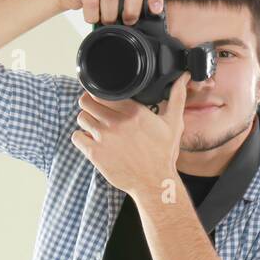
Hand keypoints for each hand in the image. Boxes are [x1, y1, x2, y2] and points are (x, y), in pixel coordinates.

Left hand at [71, 73, 188, 197]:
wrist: (154, 182)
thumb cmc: (164, 153)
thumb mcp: (174, 123)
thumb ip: (176, 97)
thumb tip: (182, 78)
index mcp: (133, 111)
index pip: (103, 92)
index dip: (99, 93)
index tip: (102, 98)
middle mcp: (116, 122)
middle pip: (87, 102)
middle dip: (90, 105)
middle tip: (95, 111)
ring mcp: (104, 137)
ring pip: (81, 118)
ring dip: (86, 121)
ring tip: (94, 127)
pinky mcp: (95, 153)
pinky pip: (76, 137)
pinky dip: (80, 137)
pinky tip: (90, 140)